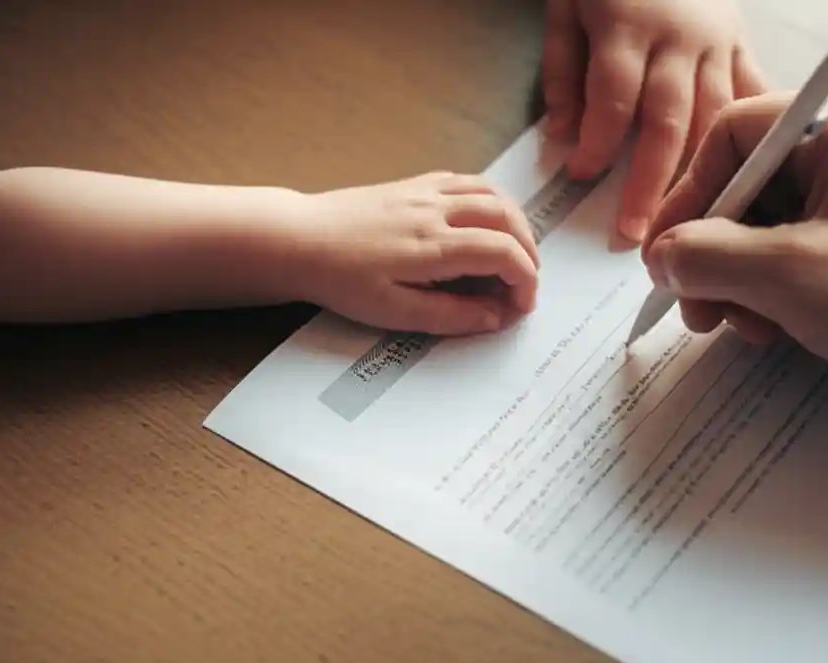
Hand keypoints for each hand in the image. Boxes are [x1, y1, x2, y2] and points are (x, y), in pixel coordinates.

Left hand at [298, 172, 538, 334]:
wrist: (298, 240)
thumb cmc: (341, 280)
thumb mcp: (393, 312)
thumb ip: (450, 315)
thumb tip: (495, 317)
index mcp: (433, 246)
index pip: (502, 254)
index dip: (524, 281)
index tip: (521, 306)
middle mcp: (436, 211)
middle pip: (507, 218)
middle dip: (529, 251)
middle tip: (526, 282)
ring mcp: (426, 192)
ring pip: (492, 194)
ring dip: (515, 221)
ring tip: (516, 250)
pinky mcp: (414, 183)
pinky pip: (467, 181)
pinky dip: (490, 200)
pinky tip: (485, 221)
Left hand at [542, 0, 766, 243]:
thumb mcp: (565, 7)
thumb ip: (563, 71)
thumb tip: (561, 136)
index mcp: (626, 25)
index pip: (613, 97)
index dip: (596, 143)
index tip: (581, 176)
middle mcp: (678, 37)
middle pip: (668, 120)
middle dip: (651, 182)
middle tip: (636, 233)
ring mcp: (716, 40)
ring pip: (716, 118)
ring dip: (701, 174)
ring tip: (685, 222)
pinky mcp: (740, 41)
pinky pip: (752, 92)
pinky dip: (752, 135)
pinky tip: (748, 177)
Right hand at [641, 87, 827, 416]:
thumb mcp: (786, 278)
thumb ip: (706, 257)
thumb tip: (663, 258)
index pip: (734, 136)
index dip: (687, 198)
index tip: (662, 259)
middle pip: (755, 184)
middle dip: (717, 253)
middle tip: (699, 310)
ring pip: (779, 223)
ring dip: (747, 279)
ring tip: (746, 330)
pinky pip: (812, 247)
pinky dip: (784, 287)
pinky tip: (780, 330)